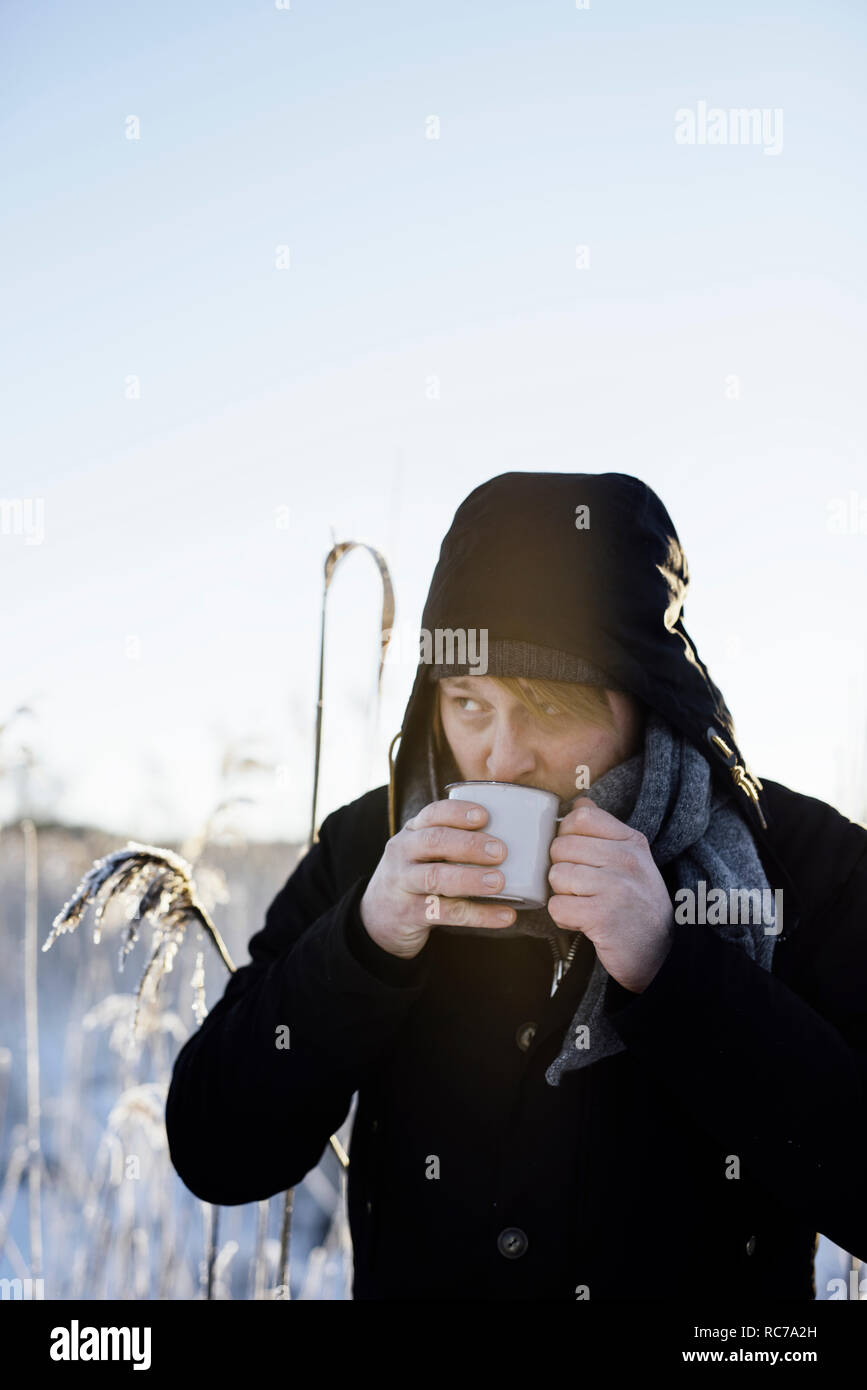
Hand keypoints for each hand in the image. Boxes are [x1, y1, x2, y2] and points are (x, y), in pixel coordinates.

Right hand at [359, 799, 516, 959]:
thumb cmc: (414, 878)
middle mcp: (402, 853)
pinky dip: (479, 915)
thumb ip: (452, 843)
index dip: (458, 812)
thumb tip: (515, 838)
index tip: (485, 815)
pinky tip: (505, 916)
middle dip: (469, 844)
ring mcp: (402, 883)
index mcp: (411, 832)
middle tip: (501, 851)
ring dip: (470, 878)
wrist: (377, 918)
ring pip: (435, 877)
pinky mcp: (408, 913)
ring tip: (500, 882)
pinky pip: (445, 913)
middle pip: (434, 841)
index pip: (432, 813)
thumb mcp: (422, 854)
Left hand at [547, 796, 673, 992]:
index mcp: (632, 841)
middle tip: (582, 888)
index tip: (579, 857)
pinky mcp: (602, 916)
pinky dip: (564, 917)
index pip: (581, 817)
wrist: (659, 953)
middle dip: (562, 870)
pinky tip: (583, 920)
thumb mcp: (630, 860)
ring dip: (563, 895)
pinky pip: (558, 906)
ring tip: (584, 903)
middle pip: (561, 847)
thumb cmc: (637, 904)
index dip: (567, 836)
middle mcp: (627, 860)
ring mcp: (616, 887)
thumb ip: (603, 831)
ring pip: (557, 876)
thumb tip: (579, 803)